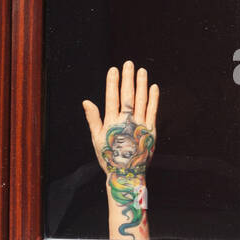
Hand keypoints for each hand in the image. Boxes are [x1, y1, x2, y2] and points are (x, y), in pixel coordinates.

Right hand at [83, 62, 158, 239]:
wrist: (127, 176)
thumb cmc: (109, 157)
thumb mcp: (97, 138)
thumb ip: (93, 118)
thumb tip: (86, 101)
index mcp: (111, 123)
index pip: (111, 98)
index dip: (112, 83)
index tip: (113, 69)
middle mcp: (126, 122)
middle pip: (127, 96)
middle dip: (128, 78)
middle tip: (129, 63)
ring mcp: (140, 126)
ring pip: (141, 100)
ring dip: (141, 84)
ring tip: (142, 70)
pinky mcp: (151, 131)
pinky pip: (153, 111)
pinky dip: (154, 98)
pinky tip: (153, 87)